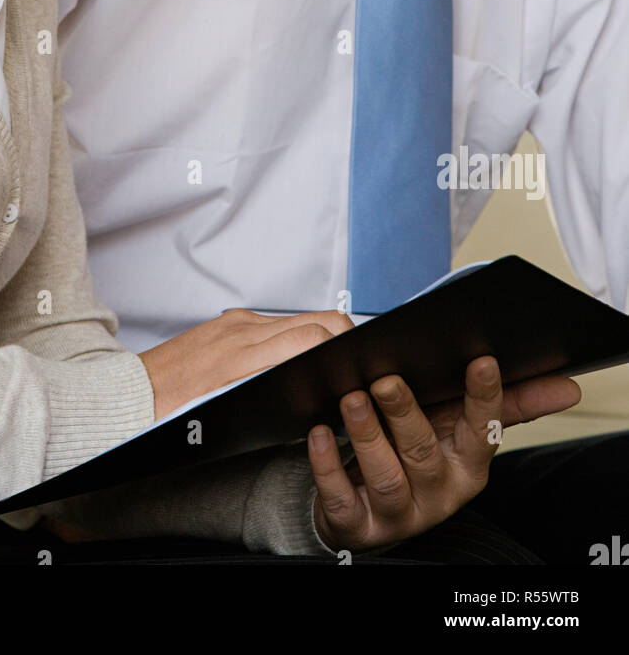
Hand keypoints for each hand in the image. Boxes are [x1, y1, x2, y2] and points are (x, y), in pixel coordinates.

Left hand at [139, 309, 351, 419]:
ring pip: (298, 319)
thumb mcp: (224, 421)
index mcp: (242, 357)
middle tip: (356, 361)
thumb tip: (307, 404)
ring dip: (320, 335)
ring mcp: (237, 324)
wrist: (132, 394)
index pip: (310, 337)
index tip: (354, 366)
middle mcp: (243, 332)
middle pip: (316, 319)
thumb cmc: (171, 415)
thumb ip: (267, 404)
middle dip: (344, 335)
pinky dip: (294, 336)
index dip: (340, 348)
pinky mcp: (232, 323)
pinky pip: (275, 323)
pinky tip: (293, 360)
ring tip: (329, 364)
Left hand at [309, 357, 580, 552]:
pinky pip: (342, 497)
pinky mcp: (356, 524)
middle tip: (386, 378)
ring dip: (366, 434)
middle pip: (424, 453)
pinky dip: (328, 465)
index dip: (484, 397)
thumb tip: (567, 387)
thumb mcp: (459, 426)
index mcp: (467, 466)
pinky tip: (317, 433)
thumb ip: (509, 404)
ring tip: (351, 397)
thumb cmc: (418, 452)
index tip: (480, 359)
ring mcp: (397, 512)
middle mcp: (437, 493)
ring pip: (385, 475)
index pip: (482, 431)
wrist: (369, 507)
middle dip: (406, 413)